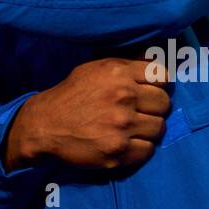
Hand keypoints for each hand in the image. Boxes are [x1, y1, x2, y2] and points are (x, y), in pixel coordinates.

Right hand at [1, 58, 170, 171]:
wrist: (45, 125)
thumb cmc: (72, 94)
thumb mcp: (95, 68)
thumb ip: (126, 64)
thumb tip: (155, 57)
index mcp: (118, 73)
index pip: (162, 76)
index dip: (158, 85)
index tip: (149, 91)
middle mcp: (123, 97)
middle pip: (164, 103)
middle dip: (154, 108)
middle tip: (141, 112)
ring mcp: (121, 126)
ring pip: (159, 128)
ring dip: (148, 129)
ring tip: (133, 128)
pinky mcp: (118, 151)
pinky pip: (148, 150)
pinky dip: (140, 147)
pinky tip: (126, 142)